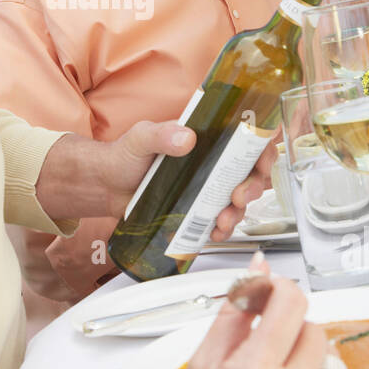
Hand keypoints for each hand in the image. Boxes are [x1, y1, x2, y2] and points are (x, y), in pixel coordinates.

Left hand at [35, 121, 275, 242]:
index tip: (262, 163)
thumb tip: (186, 139)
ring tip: (222, 221)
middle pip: (250, 173)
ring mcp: (206, 188)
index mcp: (206, 138)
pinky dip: (223, 229)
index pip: (247, 139)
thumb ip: (160, 135)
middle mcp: (212, 163)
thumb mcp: (140, 138)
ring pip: (239, 200)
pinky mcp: (196, 211)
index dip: (263, 149)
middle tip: (239, 196)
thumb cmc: (123, 155)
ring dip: (238, 212)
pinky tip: (215, 232)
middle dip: (253, 186)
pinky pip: (220, 221)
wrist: (104, 186)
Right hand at [180, 256, 341, 368]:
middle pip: (313, 329)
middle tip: (267, 349)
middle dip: (291, 331)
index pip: (291, 303)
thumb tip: (257, 272)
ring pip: (328, 360)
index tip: (271, 294)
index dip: (281, 290)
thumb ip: (234, 313)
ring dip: (306, 362)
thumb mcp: (205, 365)